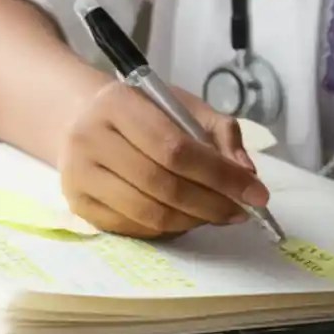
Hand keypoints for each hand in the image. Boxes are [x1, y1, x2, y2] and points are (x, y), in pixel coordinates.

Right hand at [58, 81, 267, 238]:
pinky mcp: (77, 202)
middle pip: (161, 184)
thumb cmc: (141, 113)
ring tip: (214, 216)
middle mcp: (89, 137)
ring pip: (146, 212)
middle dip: (210, 204)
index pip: (175, 148)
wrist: (81, 122)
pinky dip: (164, 230)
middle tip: (239, 212)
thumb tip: (246, 174)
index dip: (219, 175)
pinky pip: (130, 227)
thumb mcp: (182, 107)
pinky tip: (182, 219)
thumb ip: (220, 134)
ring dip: (190, 220)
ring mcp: (78, 173)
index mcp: (117, 103)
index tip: (256, 193)